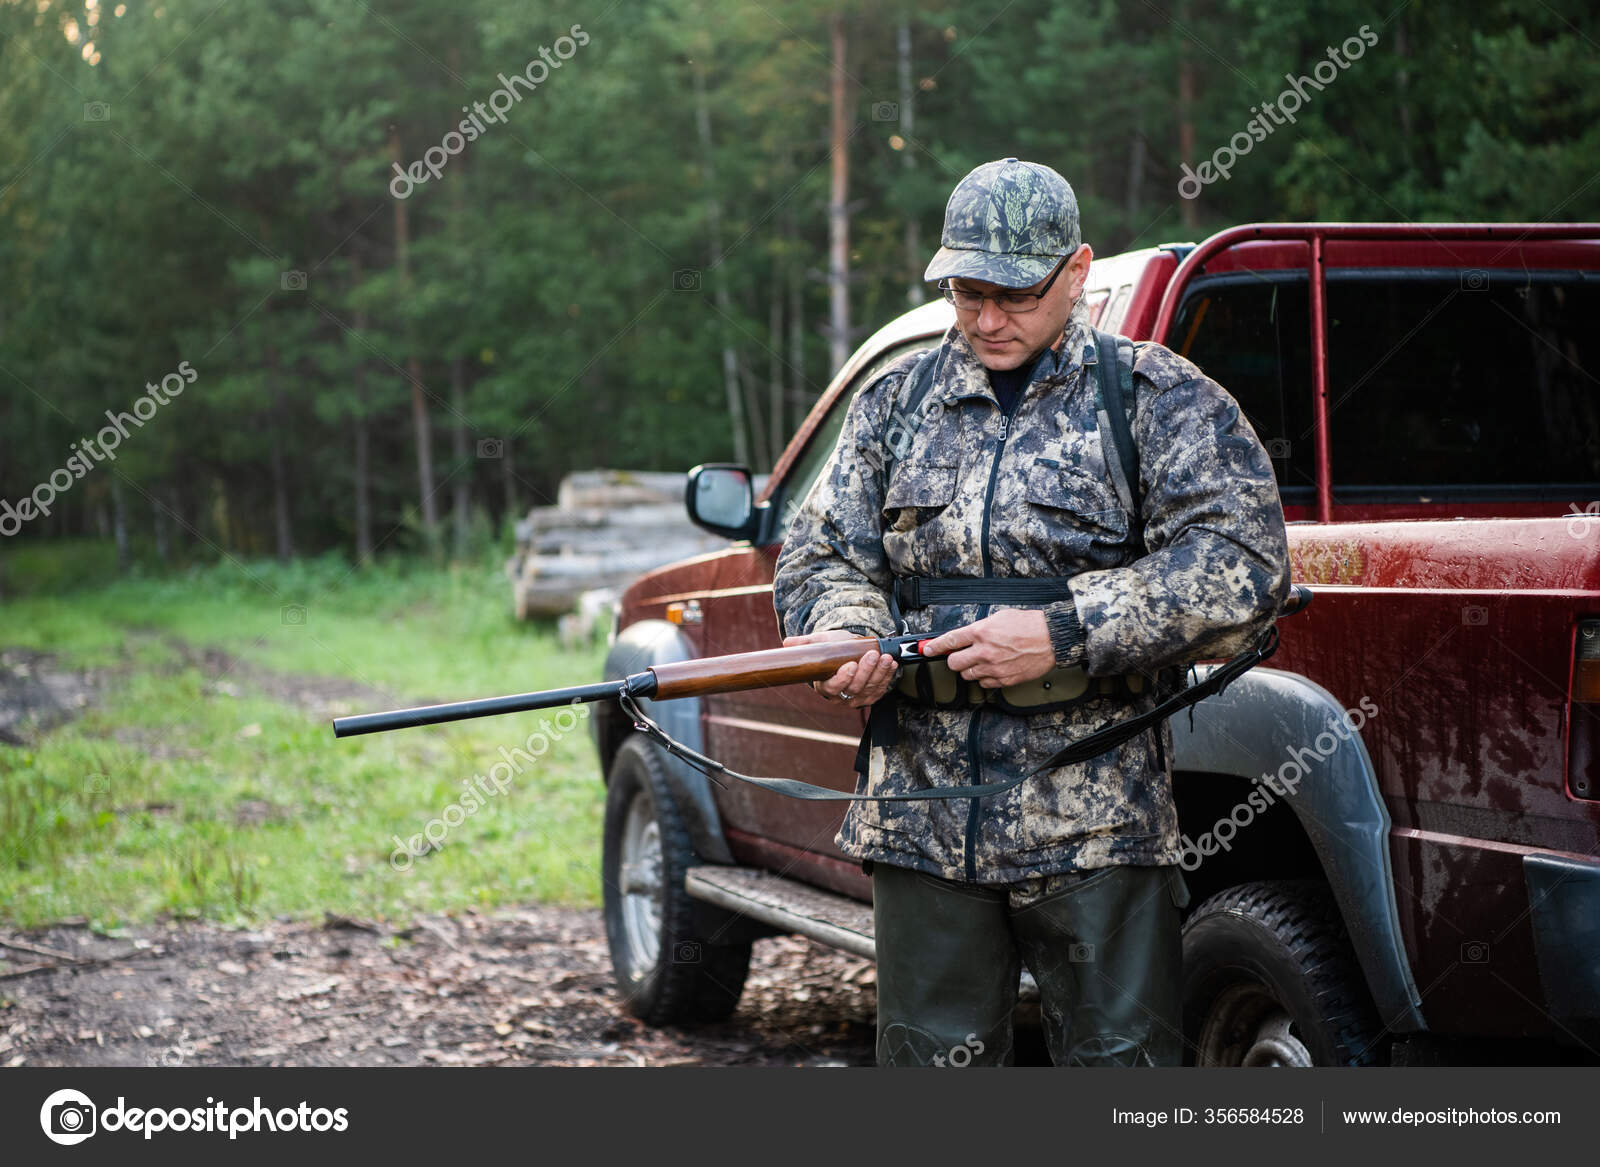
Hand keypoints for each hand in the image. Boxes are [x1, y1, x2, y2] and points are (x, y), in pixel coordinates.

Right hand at [782, 629, 898, 708]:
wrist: (849, 652)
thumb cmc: (833, 649)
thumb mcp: (819, 643)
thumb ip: (805, 644)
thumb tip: (788, 643)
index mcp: (824, 686)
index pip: (833, 687)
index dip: (842, 678)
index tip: (851, 665)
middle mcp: (840, 696)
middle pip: (855, 688)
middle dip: (866, 671)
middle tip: (872, 655)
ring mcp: (857, 698)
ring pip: (870, 689)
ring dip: (879, 672)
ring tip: (885, 657)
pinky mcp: (871, 696)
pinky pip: (881, 689)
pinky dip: (887, 676)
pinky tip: (891, 664)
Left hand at [921, 609, 1053, 688]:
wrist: (1051, 639)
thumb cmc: (1028, 625)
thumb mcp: (999, 617)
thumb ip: (979, 628)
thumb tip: (965, 636)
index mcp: (981, 632)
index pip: (949, 641)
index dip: (934, 647)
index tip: (927, 650)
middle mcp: (984, 651)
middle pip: (953, 663)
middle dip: (954, 659)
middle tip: (960, 656)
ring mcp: (993, 668)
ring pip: (967, 675)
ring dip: (969, 669)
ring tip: (981, 661)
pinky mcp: (1003, 680)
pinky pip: (983, 684)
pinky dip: (984, 678)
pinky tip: (992, 669)